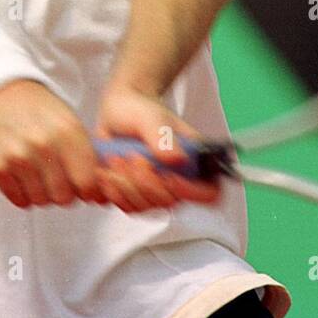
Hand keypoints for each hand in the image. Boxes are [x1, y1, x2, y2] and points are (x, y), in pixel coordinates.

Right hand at [0, 79, 107, 208]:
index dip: (88, 189)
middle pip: (64, 197)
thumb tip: (100, 195)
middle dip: (64, 193)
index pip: (87, 183)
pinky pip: (19, 200)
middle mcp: (43, 145)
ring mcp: (17, 157)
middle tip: (58, 179)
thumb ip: (86, 155)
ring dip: (42, 193)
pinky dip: (22, 193)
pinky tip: (21, 175)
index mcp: (68, 131)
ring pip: (41, 201)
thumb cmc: (37, 108)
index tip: (83, 187)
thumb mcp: (68, 121)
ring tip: (37, 174)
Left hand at [94, 86, 221, 212]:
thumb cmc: (139, 110)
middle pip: (170, 202)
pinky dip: (114, 191)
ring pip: (146, 207)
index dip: (193, 192)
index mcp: (194, 160)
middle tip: (134, 156)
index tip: (169, 177)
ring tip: (118, 158)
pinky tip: (109, 171)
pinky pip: (127, 207)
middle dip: (146, 181)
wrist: (116, 112)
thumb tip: (176, 159)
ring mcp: (156, 190)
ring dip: (126, 184)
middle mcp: (178, 179)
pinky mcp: (135, 195)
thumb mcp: (150, 116)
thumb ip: (161, 135)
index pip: (209, 192)